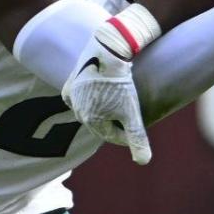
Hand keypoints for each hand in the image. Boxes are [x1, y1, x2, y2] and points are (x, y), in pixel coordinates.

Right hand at [62, 47, 150, 163]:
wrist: (108, 51)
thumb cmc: (121, 83)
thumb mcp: (132, 113)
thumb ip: (137, 138)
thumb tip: (144, 162)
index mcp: (90, 120)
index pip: (111, 135)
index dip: (126, 136)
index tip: (136, 136)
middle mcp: (76, 109)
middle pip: (99, 123)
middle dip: (113, 125)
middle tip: (127, 123)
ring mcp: (71, 95)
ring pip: (88, 109)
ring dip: (101, 112)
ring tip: (115, 109)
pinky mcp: (69, 81)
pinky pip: (79, 96)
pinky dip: (87, 99)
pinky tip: (94, 99)